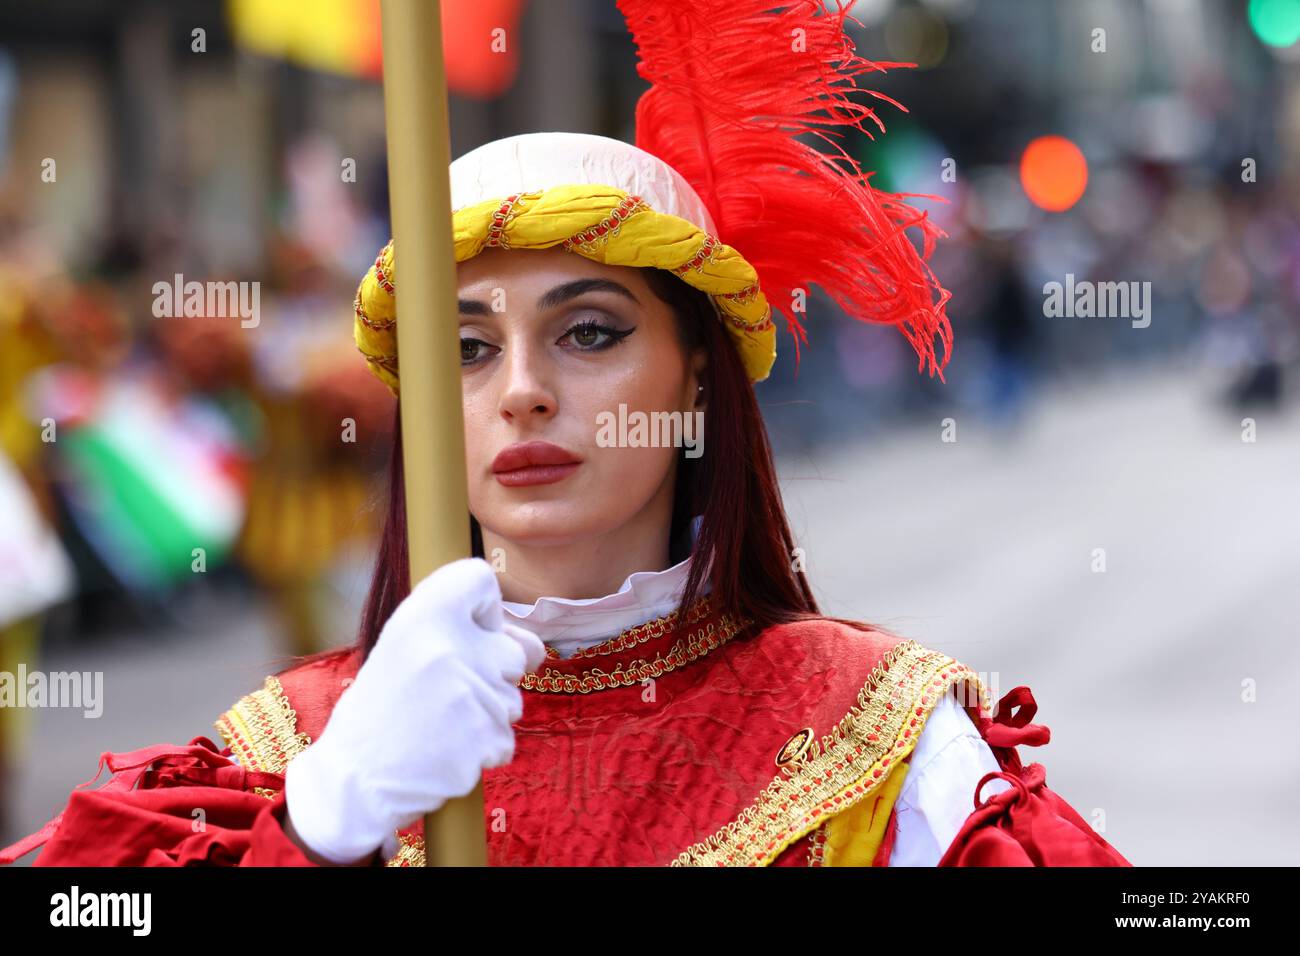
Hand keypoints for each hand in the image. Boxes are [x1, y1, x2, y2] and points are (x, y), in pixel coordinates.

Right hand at [283, 557, 544, 863]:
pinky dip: (483, 749)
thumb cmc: (384, 709)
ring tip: (440, 724)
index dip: (481, 609)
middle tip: (446, 693)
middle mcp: (451, 645)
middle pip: (517, 648)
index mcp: (423, 614)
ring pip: (513, 699)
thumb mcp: (406, 647)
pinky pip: (506, 739)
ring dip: (487, 713)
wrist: (355, 778)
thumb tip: (533, 646)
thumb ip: (465, 629)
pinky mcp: (485, 738)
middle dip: (494, 672)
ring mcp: (473, 693)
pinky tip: (447, 750)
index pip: (479, 578)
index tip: (461, 634)